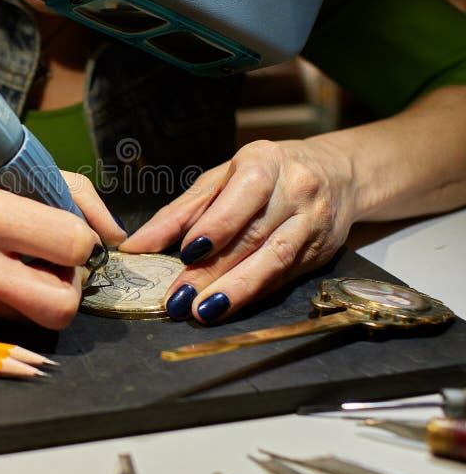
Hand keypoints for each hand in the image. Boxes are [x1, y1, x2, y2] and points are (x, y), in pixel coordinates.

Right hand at [0, 147, 125, 329]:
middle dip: (72, 283)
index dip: (81, 236)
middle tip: (56, 256)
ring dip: (48, 292)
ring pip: (40, 319)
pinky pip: (12, 318)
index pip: (71, 245)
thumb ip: (65, 190)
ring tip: (26, 259)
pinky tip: (0, 268)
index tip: (67, 224)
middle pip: (61, 306)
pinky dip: (21, 296)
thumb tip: (113, 234)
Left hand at [119, 139, 356, 323]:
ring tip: (202, 310)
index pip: (244, 195)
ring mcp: (313, 223)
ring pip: (274, 261)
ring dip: (237, 291)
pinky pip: (283, 277)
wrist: (336, 174)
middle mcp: (296, 190)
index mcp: (266, 162)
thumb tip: (137, 245)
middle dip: (214, 271)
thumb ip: (180, 213)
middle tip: (180, 297)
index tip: (189, 251)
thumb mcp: (220, 180)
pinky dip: (253, 294)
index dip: (218, 225)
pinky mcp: (321, 252)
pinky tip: (228, 307)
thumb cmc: (265, 174)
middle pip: (253, 236)